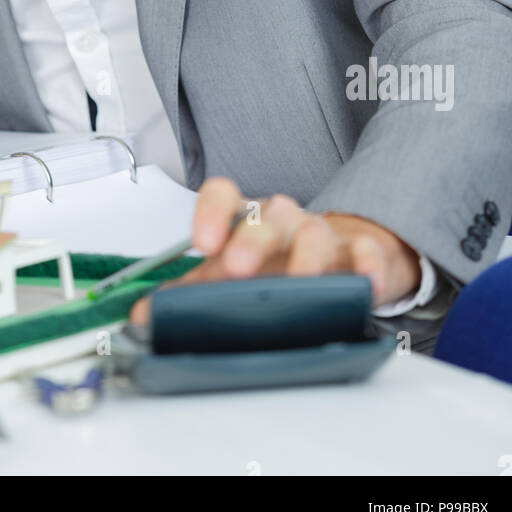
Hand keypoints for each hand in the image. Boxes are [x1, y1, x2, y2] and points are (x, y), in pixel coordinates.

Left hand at [128, 177, 420, 324]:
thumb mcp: (231, 277)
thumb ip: (189, 294)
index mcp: (247, 221)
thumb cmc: (278, 266)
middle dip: (251, 239)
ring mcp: (324, 235)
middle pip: (269, 213)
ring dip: (306, 255)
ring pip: (314, 230)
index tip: (202, 241)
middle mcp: (283, 222)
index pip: (225, 195)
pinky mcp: (362, 254)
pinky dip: (365, 267)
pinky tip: (362, 284)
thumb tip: (145, 316)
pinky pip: (366, 252)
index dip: (211, 212)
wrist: (338, 258)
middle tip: (238, 268)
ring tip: (300, 283)